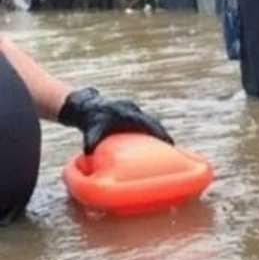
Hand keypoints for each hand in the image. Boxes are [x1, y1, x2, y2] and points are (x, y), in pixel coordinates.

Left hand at [58, 88, 173, 154]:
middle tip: (172, 145)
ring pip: (151, 121)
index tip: (168, 142)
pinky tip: (154, 140)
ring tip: (167, 145)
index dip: (159, 132)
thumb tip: (88, 153)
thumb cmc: (90, 119)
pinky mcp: (133, 113)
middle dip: (162, 133)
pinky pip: (146, 121)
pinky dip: (152, 130)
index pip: (147, 123)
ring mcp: (134, 111)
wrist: (87, 106)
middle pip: (153, 122)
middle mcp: (133, 110)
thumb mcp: (91, 129)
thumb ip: (91, 139)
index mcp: (127, 113)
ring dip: (158, 132)